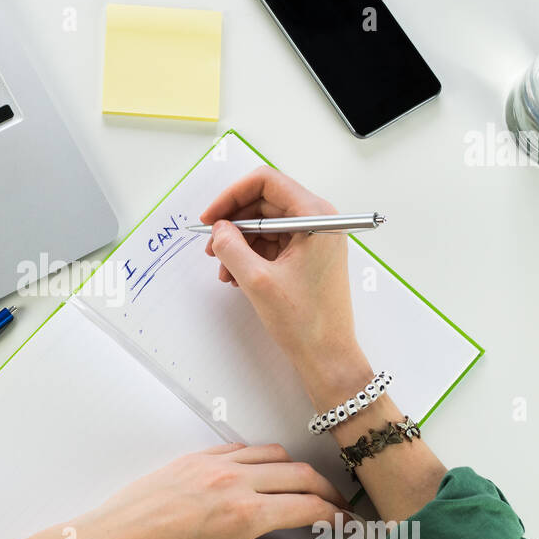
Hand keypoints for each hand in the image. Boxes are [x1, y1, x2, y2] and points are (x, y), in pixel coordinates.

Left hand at [73, 443, 350, 538]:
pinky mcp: (193, 458)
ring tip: (301, 489)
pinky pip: (240, 449)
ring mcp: (212, 465)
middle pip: (299, 475)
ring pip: (273, 454)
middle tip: (334, 505)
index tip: (345, 522)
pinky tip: (261, 476)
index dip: (334, 515)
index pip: (307, 507)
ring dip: (295, 470)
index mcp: (244, 516)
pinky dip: (260, 459)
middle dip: (325, 489)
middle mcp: (233, 483)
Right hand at [200, 166, 371, 398]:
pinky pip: (272, 245)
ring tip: (223, 271)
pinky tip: (235, 277)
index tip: (210, 218)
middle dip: (233, 224)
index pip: (267, 182)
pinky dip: (250, 256)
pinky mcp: (308, 257)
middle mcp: (319, 221)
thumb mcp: (257, 281)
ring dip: (239, 244)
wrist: (328, 356)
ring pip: (265, 226)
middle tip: (210, 247)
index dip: (232, 196)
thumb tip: (218, 229)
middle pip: (264, 203)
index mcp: (315, 216)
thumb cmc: (304, 321)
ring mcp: (314, 239)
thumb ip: (231, 247)